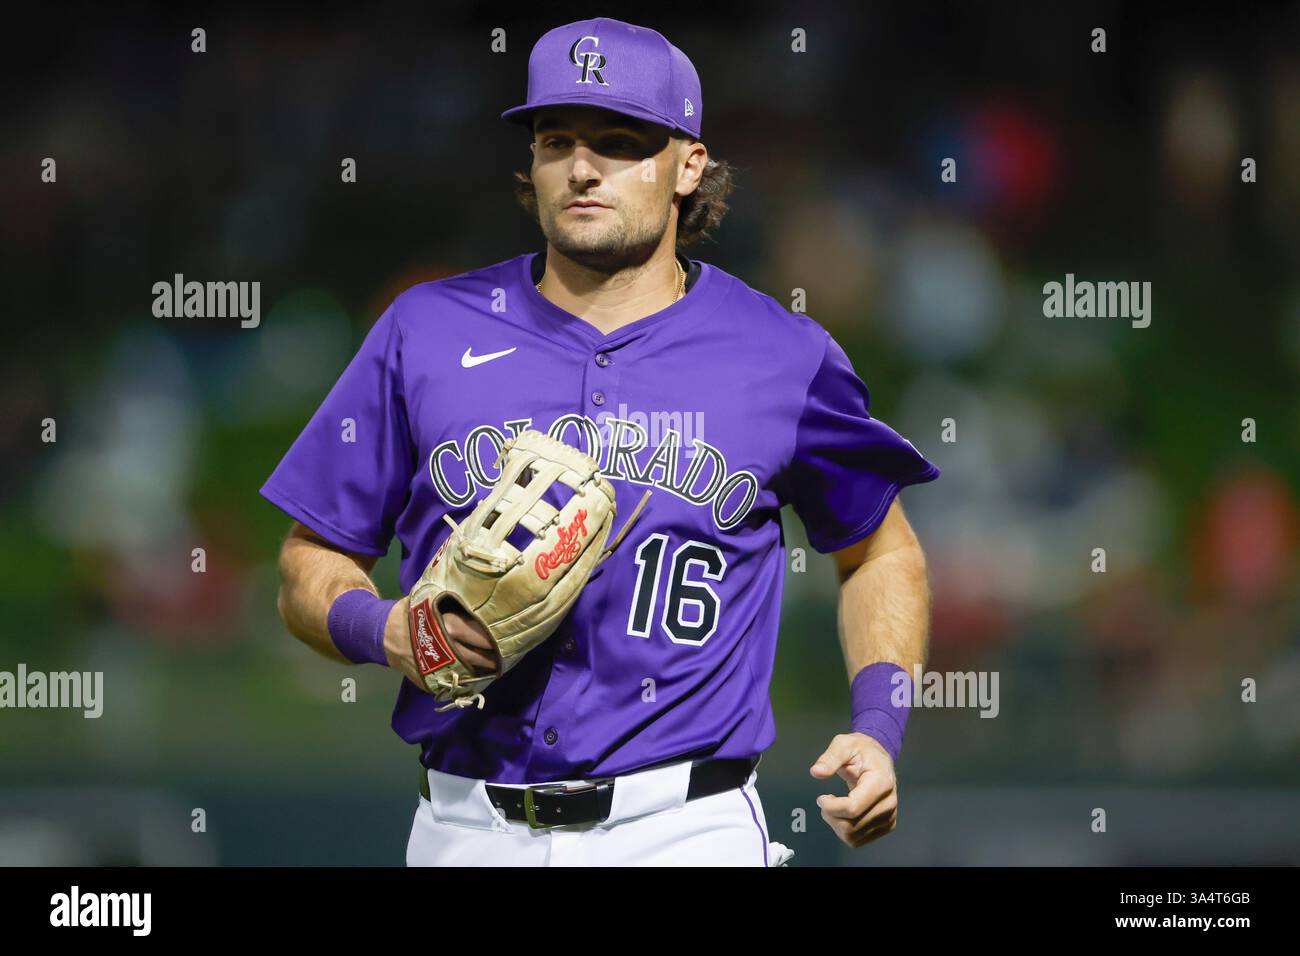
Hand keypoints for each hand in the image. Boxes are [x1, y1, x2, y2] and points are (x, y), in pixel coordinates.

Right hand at [382, 596, 498, 686]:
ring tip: (492, 668)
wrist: (381, 634)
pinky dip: (460, 679)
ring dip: (478, 670)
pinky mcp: (427, 680)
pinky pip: (448, 681)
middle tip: (501, 657)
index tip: (502, 638)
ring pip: (463, 672)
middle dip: (488, 658)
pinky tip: (471, 676)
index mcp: (444, 625)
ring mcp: (434, 666)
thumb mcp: (426, 599)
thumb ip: (447, 598)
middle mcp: (442, 647)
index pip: (473, 632)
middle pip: (472, 655)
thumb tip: (471, 586)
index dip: (488, 637)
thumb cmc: (408, 612)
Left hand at [809, 732, 897, 847]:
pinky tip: (843, 814)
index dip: (831, 807)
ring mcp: (889, 817)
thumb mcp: (843, 745)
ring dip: (836, 824)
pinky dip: (844, 830)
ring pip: (853, 837)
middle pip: (851, 826)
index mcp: (881, 783)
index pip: (853, 808)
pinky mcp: (886, 825)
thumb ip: (830, 758)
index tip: (821, 798)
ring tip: (834, 806)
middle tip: (826, 801)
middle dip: (831, 816)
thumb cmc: (861, 750)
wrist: (879, 758)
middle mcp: (889, 803)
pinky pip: (859, 839)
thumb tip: (816, 772)